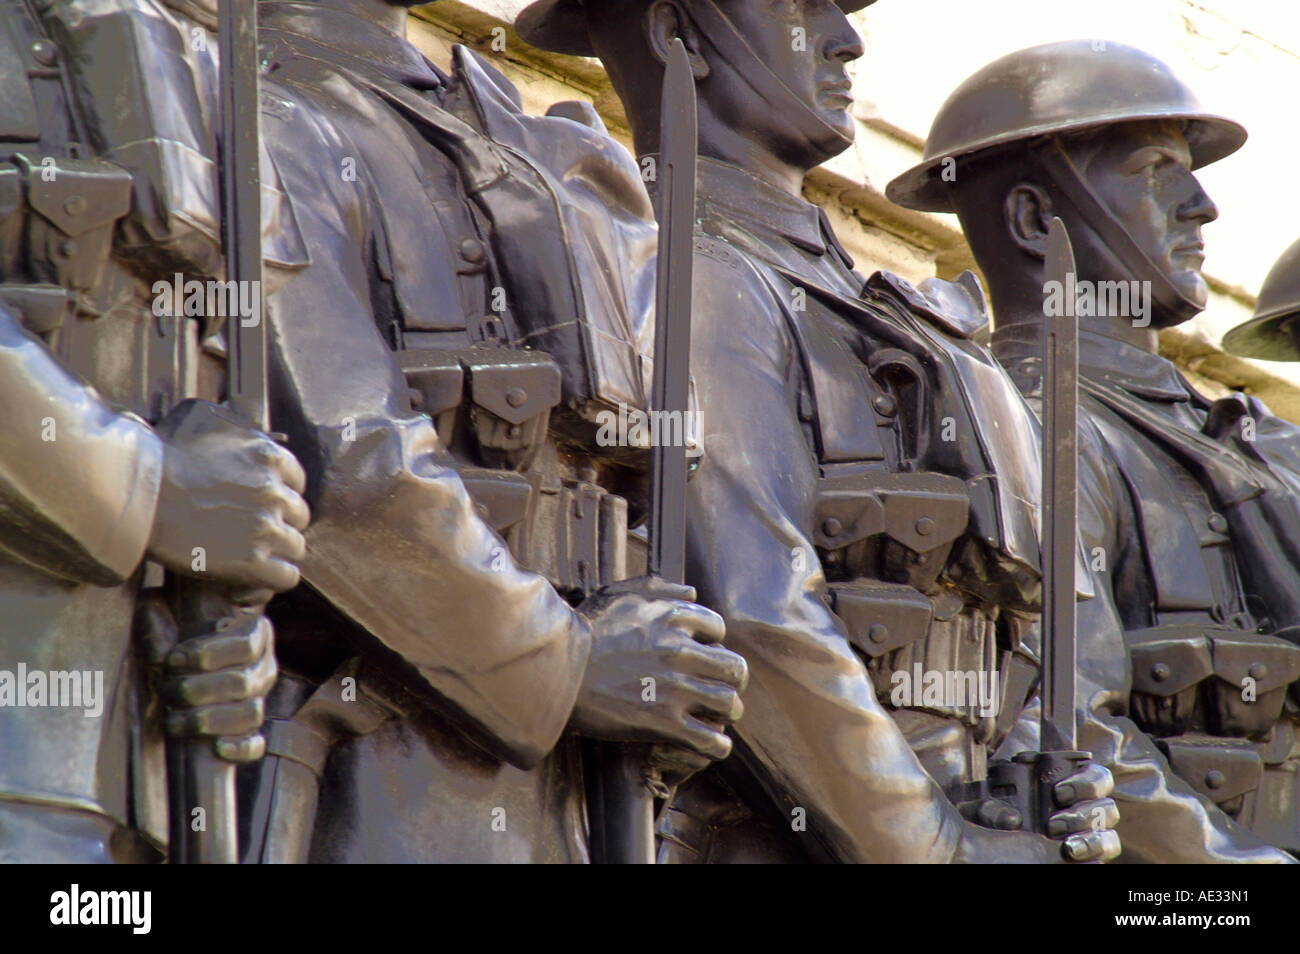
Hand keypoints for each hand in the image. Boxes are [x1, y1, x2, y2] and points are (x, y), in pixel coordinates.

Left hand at [136, 593, 276, 763]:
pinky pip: (254, 745)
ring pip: (249, 715)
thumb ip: (157, 623)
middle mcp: (264, 668)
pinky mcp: (249, 733)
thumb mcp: (161, 614)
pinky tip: (216, 747)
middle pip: (243, 684)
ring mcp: (258, 701)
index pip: (246, 646)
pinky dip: (239, 749)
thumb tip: (161, 656)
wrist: (177, 662)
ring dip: (206, 720)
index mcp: (254, 633)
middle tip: (166, 690)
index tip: (173, 660)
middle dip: (197, 690)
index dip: (207, 655)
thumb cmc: (173, 632)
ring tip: (173, 719)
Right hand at [147, 400, 308, 592]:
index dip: (280, 495)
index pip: (297, 482)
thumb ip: (234, 424)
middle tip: (250, 531)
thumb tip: (243, 426)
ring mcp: (266, 527)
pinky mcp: (253, 560)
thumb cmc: (162, 453)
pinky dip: (270, 580)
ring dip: (275, 553)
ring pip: (296, 548)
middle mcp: (275, 492)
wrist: (137, 492)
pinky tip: (250, 578)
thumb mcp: (204, 417)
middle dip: (278, 524)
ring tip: (249, 556)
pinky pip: (286, 577)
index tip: (261, 504)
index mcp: (270, 457)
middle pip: (298, 516)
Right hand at [569, 577, 746, 771]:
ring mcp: (675, 688)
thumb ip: (658, 588)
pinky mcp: (664, 722)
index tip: (700, 651)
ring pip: (729, 703)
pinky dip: (716, 744)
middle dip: (731, 678)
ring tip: (715, 714)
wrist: (557, 670)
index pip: (718, 628)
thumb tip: (692, 592)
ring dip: (725, 710)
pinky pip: (711, 739)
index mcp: (674, 619)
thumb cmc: (584, 631)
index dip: (712, 640)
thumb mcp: (618, 594)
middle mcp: (681, 652)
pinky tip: (708, 741)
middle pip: (734, 667)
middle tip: (720, 685)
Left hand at [955, 760, 1120, 862]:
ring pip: (1110, 830)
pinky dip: (1095, 851)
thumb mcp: (986, 809)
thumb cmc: (995, 819)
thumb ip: (990, 807)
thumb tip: (1011, 819)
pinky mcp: (1092, 853)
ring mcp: (1090, 831)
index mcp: (1068, 784)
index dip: (1085, 781)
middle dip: (1084, 812)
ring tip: (1066, 846)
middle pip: (1107, 803)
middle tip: (1053, 824)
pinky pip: (1108, 849)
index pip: (1095, 775)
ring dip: (1091, 836)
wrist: (989, 847)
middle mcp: (1084, 807)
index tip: (1057, 792)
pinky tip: (1073, 853)